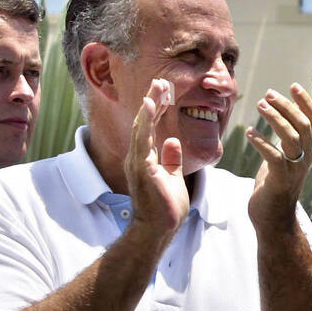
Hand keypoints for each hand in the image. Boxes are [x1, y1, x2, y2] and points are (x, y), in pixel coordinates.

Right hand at [124, 78, 188, 240]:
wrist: (159, 229)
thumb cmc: (165, 207)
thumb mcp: (172, 177)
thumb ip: (171, 159)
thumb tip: (173, 141)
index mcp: (145, 158)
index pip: (150, 127)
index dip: (157, 108)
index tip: (164, 91)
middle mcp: (138, 157)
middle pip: (144, 122)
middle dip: (154, 101)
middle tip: (161, 81)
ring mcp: (138, 162)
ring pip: (142, 127)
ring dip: (150, 106)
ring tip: (157, 87)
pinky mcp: (142, 168)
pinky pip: (142, 140)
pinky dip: (146, 121)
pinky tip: (150, 106)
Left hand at [248, 83, 311, 231]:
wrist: (274, 221)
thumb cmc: (274, 188)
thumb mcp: (282, 159)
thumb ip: (283, 142)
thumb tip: (276, 120)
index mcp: (306, 152)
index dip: (305, 102)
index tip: (293, 86)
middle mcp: (304, 159)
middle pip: (303, 125)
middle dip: (287, 106)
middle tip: (269, 94)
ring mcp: (294, 170)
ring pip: (291, 137)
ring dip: (275, 118)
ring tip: (260, 105)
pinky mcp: (279, 180)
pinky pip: (274, 156)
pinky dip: (262, 142)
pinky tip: (250, 132)